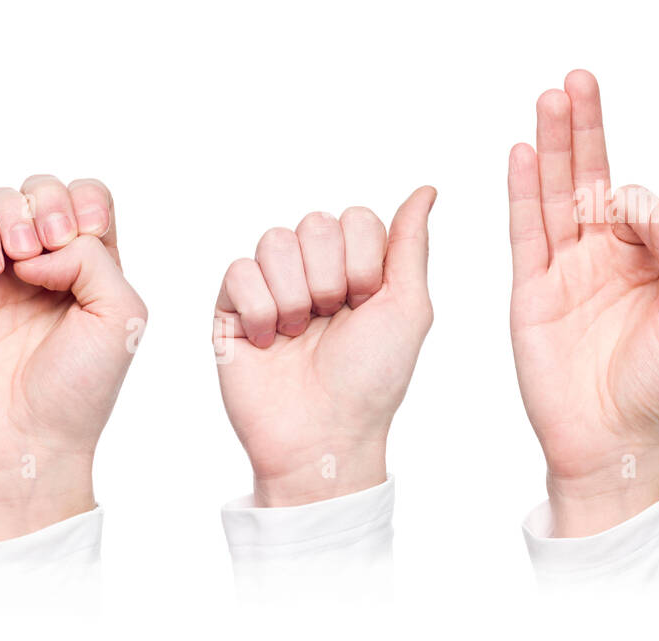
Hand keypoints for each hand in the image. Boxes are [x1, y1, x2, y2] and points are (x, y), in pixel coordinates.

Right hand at [0, 177, 145, 542]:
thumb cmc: (80, 389)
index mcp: (96, 269)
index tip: (86, 236)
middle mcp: (51, 265)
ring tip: (19, 258)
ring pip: (1, 201)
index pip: (91, 199)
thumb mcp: (121, 316)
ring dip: (12, 213)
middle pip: (46, 190)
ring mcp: (5, 274)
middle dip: (49, 201)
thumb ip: (94, 259)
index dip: (86, 202)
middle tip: (48, 244)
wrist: (25, 440)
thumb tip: (41, 246)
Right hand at [214, 188, 436, 506]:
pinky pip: (238, 271)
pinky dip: (260, 309)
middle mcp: (311, 271)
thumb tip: (427, 188)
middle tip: (330, 321)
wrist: (323, 434)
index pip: (354, 218)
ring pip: (274, 241)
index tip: (365, 306)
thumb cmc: (371, 381)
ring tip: (299, 334)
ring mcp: (269, 287)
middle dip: (329, 278)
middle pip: (314, 223)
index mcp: (355, 266)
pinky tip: (269, 341)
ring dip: (294, 295)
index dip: (362, 262)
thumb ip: (411, 244)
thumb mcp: (408, 309)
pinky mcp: (231, 309)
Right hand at [507, 70, 658, 535]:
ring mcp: (561, 271)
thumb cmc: (657, 388)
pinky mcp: (529, 291)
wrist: (609, 440)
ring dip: (549, 148)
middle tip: (576, 81)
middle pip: (587, 178)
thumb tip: (650, 209)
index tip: (634, 214)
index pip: (635, 201)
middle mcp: (601, 257)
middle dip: (583, 129)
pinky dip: (520, 192)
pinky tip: (520, 156)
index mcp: (645, 260)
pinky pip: (523, 233)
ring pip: (552, 196)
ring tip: (548, 101)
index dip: (635, 194)